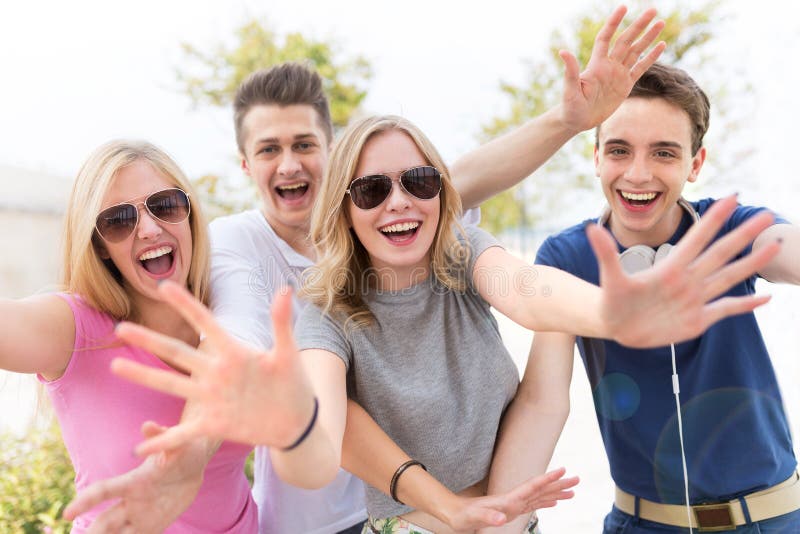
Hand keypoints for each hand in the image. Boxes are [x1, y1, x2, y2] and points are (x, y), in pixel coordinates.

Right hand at [62, 422, 205, 532]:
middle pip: (104, 521)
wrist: (195, 465)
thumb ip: (160, 437)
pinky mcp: (153, 527)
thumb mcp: (175, 442)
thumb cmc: (183, 449)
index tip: (67, 514)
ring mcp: (141, 517)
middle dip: (93, 533)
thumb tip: (148, 425)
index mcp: (134, 482)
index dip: (85, 501)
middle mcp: (132, 502)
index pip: (103, 491)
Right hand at [110, 282, 315, 454]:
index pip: (206, 323)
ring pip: (171, 385)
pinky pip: (182, 433)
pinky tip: (139, 447)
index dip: (186, 305)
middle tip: (121, 328)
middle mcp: (216, 373)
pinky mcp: (213, 425)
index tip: (164, 285)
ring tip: (115, 366)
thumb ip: (282, 323)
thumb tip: (286, 288)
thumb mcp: (289, 353)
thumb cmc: (293, 383)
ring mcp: (211, 399)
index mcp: (234, 353)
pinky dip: (161, 441)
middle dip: (150, 341)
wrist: (296, 421)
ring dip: (144, 376)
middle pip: (177, 352)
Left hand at [444, 468, 577, 531]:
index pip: (532, 486)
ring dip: (556, 492)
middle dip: (559, 484)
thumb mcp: (473, 517)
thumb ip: (488, 516)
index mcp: (508, 499)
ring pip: (540, 496)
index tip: (563, 470)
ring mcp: (514, 504)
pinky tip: (554, 502)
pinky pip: (534, 504)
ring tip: (573, 491)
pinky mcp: (512, 510)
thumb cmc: (463, 515)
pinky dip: (547, 502)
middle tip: (578, 479)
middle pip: (541, 488)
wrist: (454, 513)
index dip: (547, 478)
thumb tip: (502, 518)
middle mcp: (514, 499)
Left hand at [559, 5, 665, 132]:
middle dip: (638, 26)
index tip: (624, 7)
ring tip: (660, 23)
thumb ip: (571, 71)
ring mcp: (618, 74)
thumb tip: (563, 51)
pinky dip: (650, 57)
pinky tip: (661, 45)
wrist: (577, 120)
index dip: (614, 23)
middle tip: (653, 10)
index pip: (606, 38)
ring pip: (635, 51)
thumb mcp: (570, 89)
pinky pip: (640, 68)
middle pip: (626, 41)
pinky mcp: (625, 85)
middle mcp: (609, 65)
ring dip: (648, 37)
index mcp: (596, 64)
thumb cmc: (570, 106)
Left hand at [590, 195, 780, 346]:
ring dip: (750, 263)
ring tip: (773, 246)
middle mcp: (687, 280)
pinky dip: (745, 304)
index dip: (713, 219)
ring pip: (728, 276)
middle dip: (742, 235)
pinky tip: (766, 298)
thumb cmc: (613, 299)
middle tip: (765, 215)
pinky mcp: (697, 319)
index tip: (732, 196)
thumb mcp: (610, 277)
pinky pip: (726, 309)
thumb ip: (605, 253)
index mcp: (669, 268)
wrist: (615, 324)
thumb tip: (591, 229)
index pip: (696, 238)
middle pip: (720, 253)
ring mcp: (695, 299)